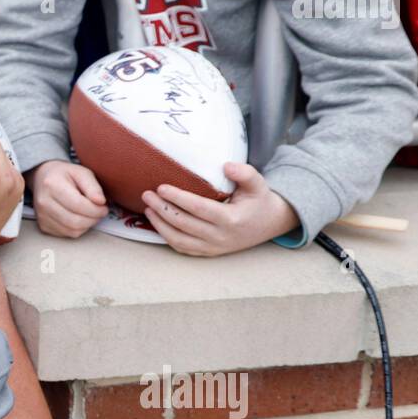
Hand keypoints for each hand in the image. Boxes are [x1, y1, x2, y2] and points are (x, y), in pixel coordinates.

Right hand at [28, 160, 106, 237]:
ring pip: (72, 231)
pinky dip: (78, 228)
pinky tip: (79, 218)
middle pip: (75, 221)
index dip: (96, 210)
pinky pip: (67, 234)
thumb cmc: (64, 175)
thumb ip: (93, 187)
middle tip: (100, 212)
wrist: (42, 179)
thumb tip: (101, 202)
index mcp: (53, 185)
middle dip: (93, 219)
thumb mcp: (81, 172)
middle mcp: (44, 202)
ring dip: (87, 225)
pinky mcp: (43, 226)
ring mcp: (42, 216)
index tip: (104, 207)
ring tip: (91, 214)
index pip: (79, 205)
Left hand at [140, 162, 298, 256]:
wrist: (270, 224)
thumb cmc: (259, 200)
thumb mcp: (258, 183)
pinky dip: (167, 237)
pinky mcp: (209, 253)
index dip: (178, 198)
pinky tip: (157, 222)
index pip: (198, 208)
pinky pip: (183, 248)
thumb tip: (225, 166)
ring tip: (147, 208)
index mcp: (232, 219)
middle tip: (147, 194)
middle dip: (162, 209)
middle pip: (184, 224)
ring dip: (160, 225)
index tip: (161, 187)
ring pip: (179, 240)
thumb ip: (244, 173)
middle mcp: (221, 237)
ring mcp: (214, 248)